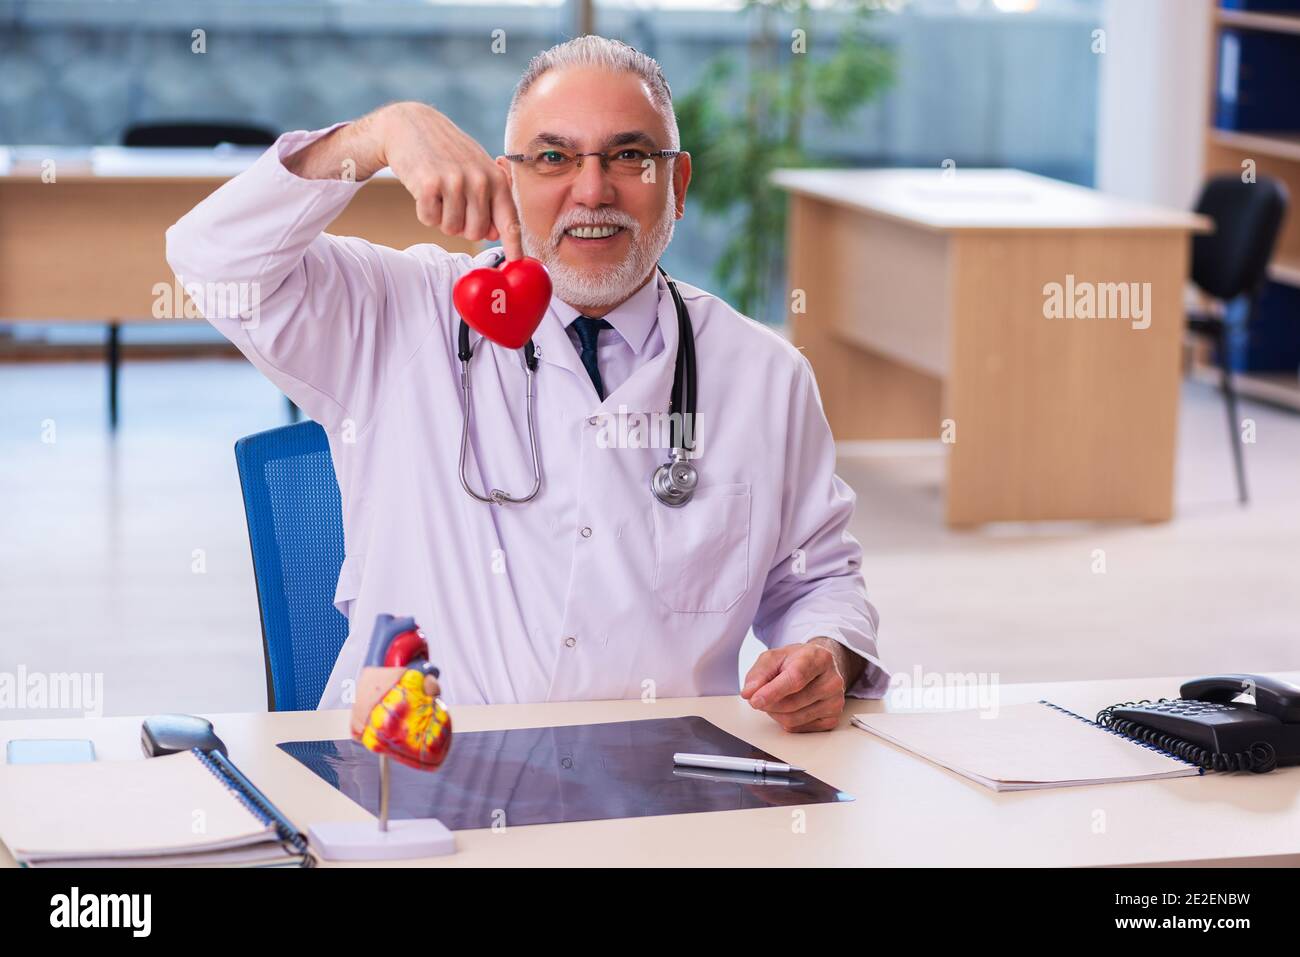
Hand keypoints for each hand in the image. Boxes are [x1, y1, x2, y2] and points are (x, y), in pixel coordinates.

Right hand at [377, 102, 522, 258]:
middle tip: (452, 203)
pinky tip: (424, 190)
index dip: (513, 245)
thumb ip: (490, 201)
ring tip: (438, 193)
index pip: (509, 220)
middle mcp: (479, 180)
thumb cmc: (447, 153)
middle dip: (462, 227)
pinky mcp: (429, 185)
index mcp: (496, 179)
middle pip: (476, 233)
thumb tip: (494, 234)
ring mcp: (455, 182)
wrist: (411, 125)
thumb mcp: (477, 170)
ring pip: (451, 229)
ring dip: (441, 218)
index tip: (517, 262)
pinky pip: (429, 220)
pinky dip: (424, 212)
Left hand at [740, 638, 857, 732]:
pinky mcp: (832, 719)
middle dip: (769, 703)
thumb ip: (759, 673)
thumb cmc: (796, 661)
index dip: (772, 692)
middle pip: (791, 703)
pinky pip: (799, 728)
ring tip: (776, 699)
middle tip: (761, 696)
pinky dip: (786, 721)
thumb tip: (749, 693)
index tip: (755, 700)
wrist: (817, 667)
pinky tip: (789, 708)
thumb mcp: (773, 658)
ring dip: (775, 713)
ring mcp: (835, 701)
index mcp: (818, 658)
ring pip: (793, 719)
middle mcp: (832, 680)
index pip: (795, 679)